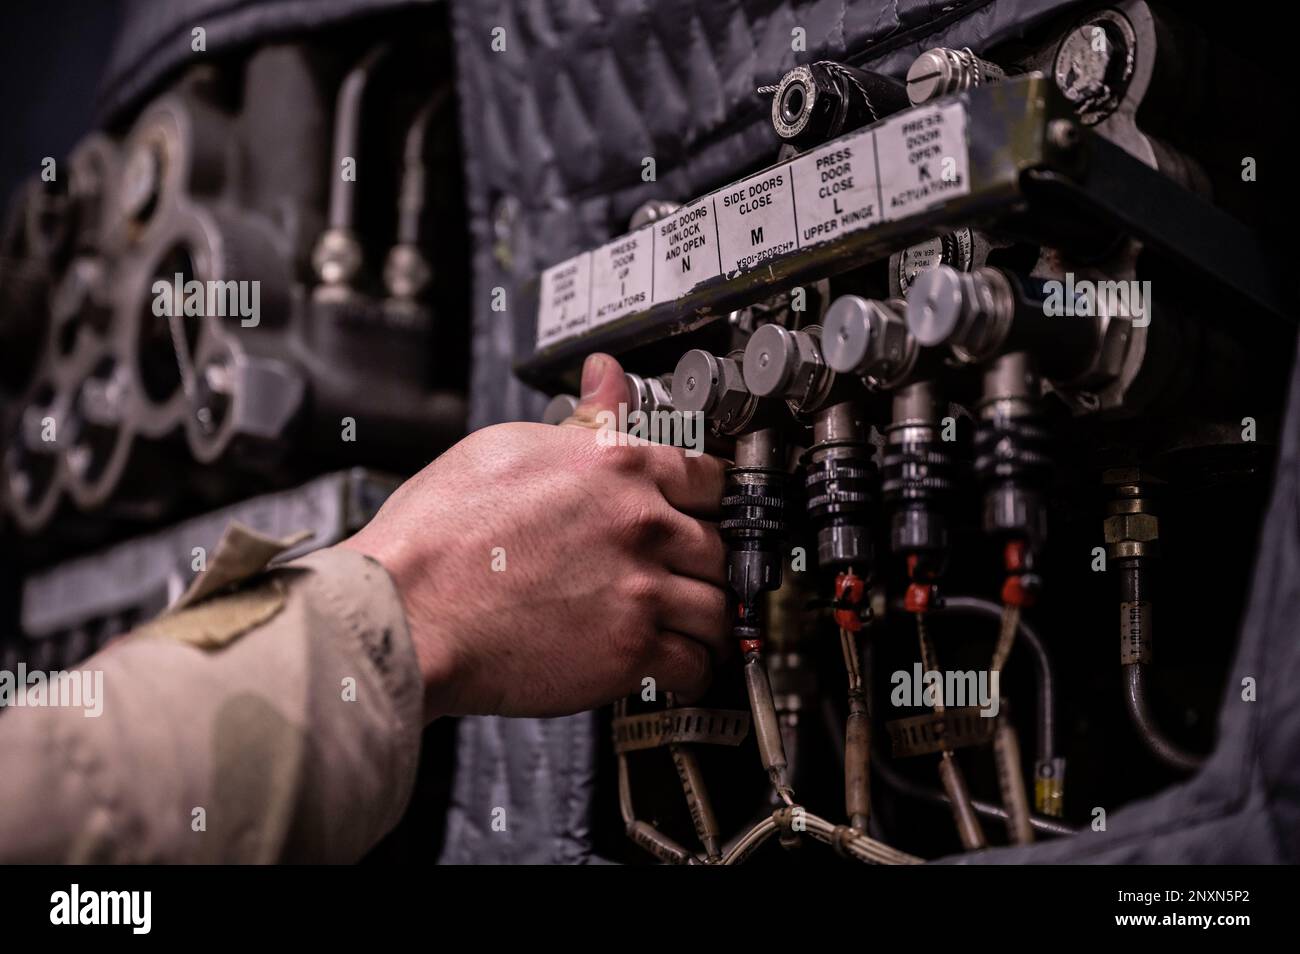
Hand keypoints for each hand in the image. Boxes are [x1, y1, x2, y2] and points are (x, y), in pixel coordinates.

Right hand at [341, 353, 729, 720]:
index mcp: (617, 464)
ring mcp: (640, 588)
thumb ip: (583, 420)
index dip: (710, 501)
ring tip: (692, 626)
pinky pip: (696, 663)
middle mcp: (640, 523)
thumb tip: (608, 377)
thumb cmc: (438, 536)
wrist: (406, 609)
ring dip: (709, 619)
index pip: (709, 476)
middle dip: (709, 564)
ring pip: (720, 606)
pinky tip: (681, 667)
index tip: (708, 517)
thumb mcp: (508, 446)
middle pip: (721, 544)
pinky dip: (695, 670)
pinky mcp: (630, 650)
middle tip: (694, 577)